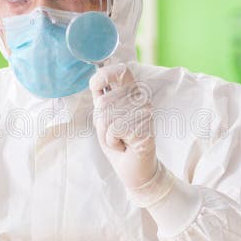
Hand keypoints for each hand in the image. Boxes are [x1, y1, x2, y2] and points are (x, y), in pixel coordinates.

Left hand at [90, 63, 158, 189]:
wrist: (135, 169)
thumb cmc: (119, 141)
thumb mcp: (106, 117)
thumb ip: (102, 99)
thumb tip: (95, 80)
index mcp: (132, 92)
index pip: (121, 70)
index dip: (104, 75)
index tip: (95, 86)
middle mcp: (142, 98)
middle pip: (103, 102)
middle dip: (100, 121)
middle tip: (114, 131)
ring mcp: (145, 112)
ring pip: (106, 117)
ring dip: (106, 134)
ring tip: (120, 139)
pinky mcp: (144, 128)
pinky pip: (113, 131)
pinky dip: (113, 142)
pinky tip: (124, 145)